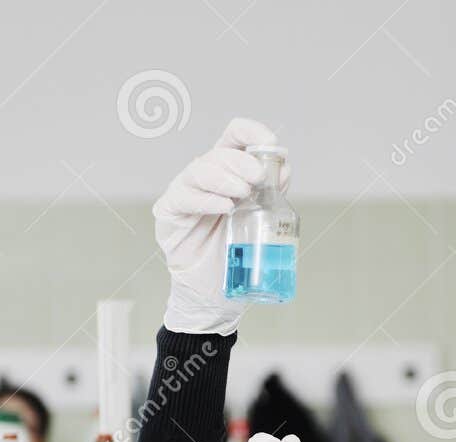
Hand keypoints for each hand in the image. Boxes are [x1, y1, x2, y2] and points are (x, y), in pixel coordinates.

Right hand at [153, 117, 284, 335]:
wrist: (215, 295)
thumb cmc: (237, 257)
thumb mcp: (261, 222)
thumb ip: (272, 196)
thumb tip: (285, 169)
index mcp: (229, 170)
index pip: (235, 135)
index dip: (253, 132)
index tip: (271, 146)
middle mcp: (205, 175)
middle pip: (220, 152)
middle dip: (243, 162)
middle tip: (257, 180)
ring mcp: (185, 191)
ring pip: (201, 169)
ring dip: (225, 178)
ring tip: (242, 195)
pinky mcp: (170, 212)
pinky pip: (184, 197)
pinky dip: (206, 200)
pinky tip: (224, 208)